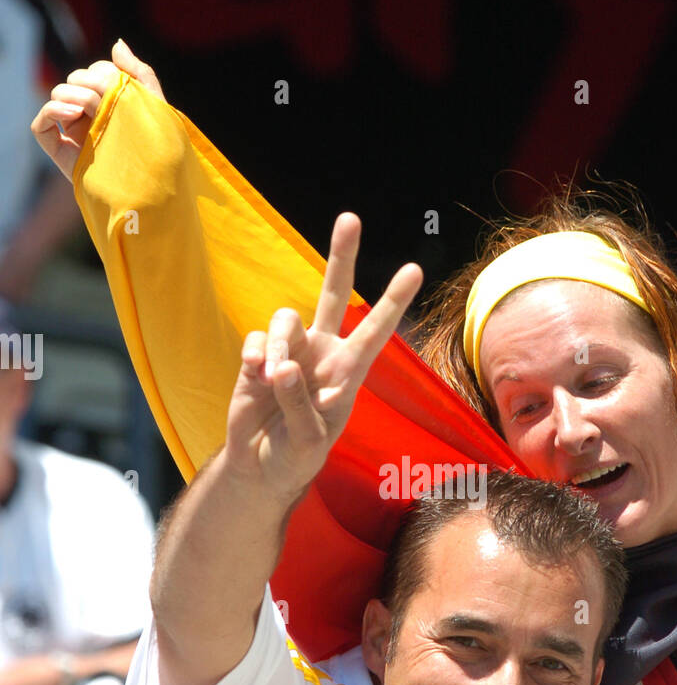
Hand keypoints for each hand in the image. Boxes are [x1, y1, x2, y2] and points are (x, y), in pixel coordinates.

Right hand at [30, 39, 164, 181]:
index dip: (105, 73)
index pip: (97, 71)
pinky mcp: (61, 151)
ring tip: (94, 112)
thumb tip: (116, 44)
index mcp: (111, 104)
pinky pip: (42, 124)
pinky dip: (52, 111)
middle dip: (91, 84)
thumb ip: (139, 73)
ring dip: (75, 95)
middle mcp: (91, 116)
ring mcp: (74, 132)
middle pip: (76, 79)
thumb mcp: (155, 107)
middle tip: (108, 103)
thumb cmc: (160, 151)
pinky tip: (73, 114)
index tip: (121, 87)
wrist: (154, 191)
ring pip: (58, 95)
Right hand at [226, 212, 421, 502]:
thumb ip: (299, 403)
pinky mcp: (259, 356)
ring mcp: (290, 351)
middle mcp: (322, 352)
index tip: (414, 270)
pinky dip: (256, 354)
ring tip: (274, 380)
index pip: (374, 331)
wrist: (260, 467)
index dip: (393, 301)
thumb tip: (282, 367)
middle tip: (350, 218)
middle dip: (341, 255)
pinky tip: (255, 376)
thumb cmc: (296, 457)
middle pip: (333, 292)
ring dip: (279, 348)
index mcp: (348, 372)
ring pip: (286, 319)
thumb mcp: (308, 439)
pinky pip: (257, 337)